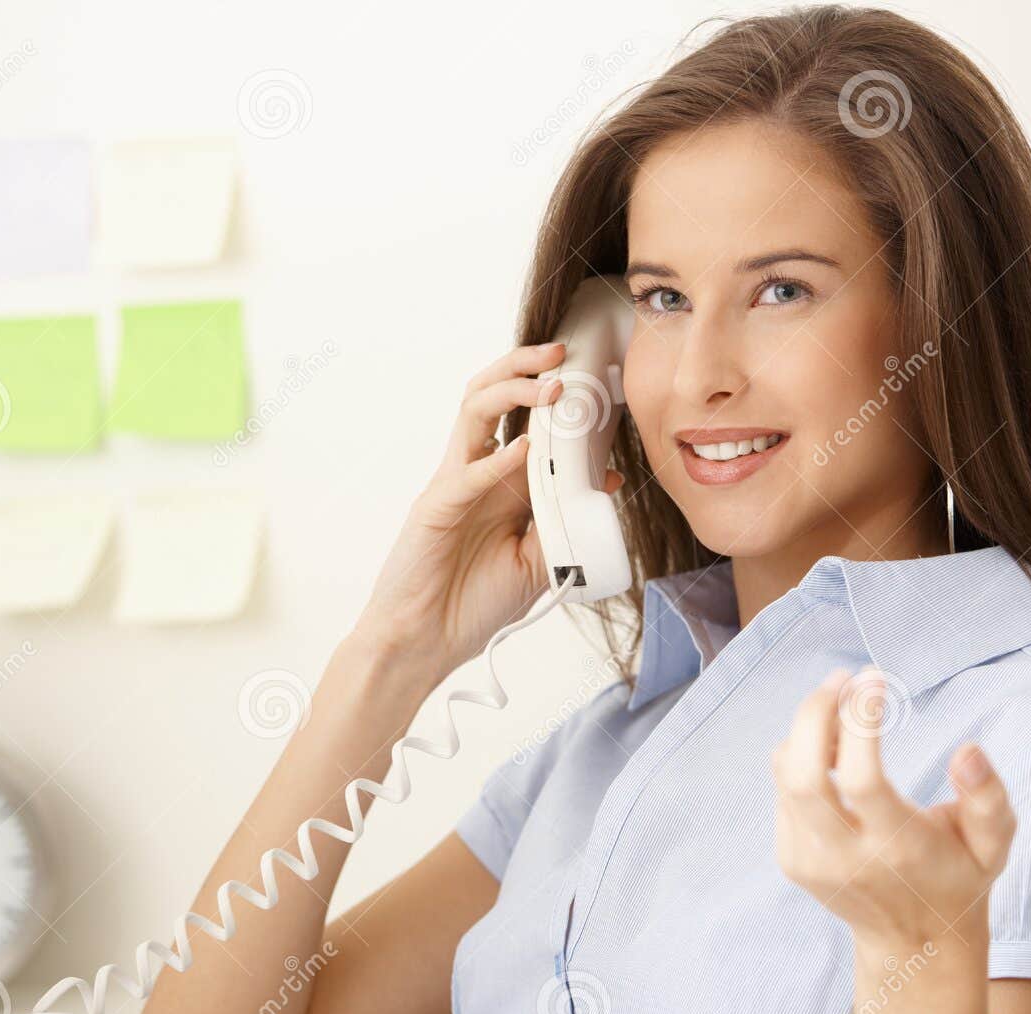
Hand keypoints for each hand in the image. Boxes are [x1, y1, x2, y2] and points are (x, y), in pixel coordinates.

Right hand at [352, 341, 621, 680]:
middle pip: (491, 398)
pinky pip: (467, 475)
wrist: (424, 642)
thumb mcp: (538, 562)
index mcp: (499, 483)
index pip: (525, 420)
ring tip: (550, 383)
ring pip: (473, 414)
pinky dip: (498, 462)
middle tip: (564, 353)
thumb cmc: (473, 604)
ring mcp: (452, 486)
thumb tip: (605, 479)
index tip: (598, 386)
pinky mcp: (435, 509)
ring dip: (511, 392)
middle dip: (524, 368)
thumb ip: (565, 521)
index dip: (558, 399)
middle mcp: (475, 474)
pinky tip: (524, 451)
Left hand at [770, 668, 1015, 950]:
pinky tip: (831, 743)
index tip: (874, 680)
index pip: (861, 777)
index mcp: (897, 850)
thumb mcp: (994, 844)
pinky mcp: (791, 858)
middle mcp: (844, 858)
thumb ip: (989, 798)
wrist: (914, 940)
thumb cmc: (959, 877)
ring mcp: (809, 860)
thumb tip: (969, 751)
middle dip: (815, 714)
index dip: (860, 721)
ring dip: (807, 727)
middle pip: (803, 775)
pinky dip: (800, 754)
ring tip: (842, 702)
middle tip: (843, 679)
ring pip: (786, 776)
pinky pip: (783, 790)